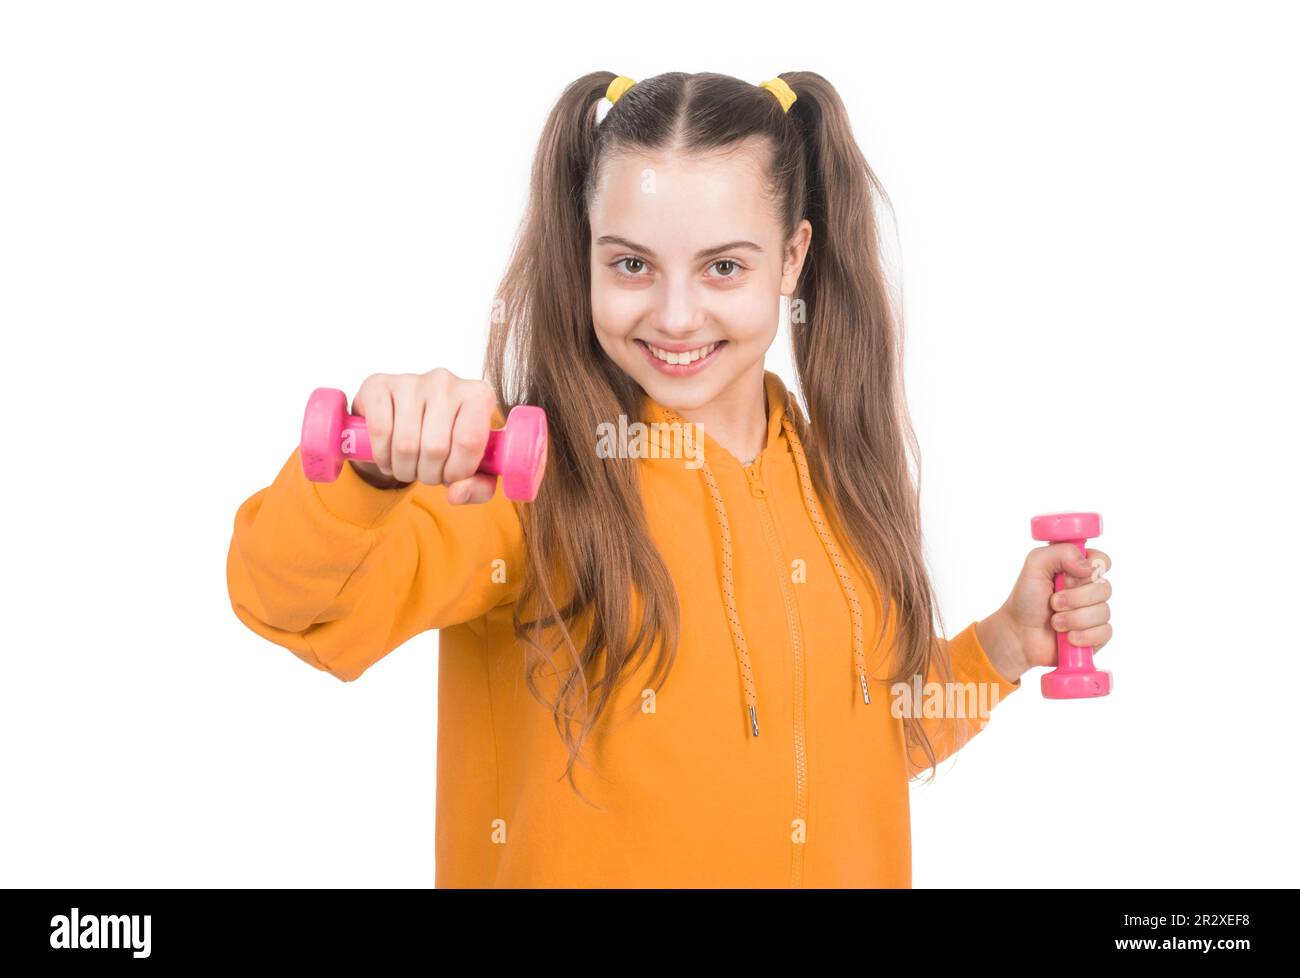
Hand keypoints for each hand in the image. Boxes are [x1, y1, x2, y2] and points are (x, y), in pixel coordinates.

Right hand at [347, 368, 501, 503]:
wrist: (404, 421)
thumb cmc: (445, 443)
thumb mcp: (471, 468)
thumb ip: (478, 487)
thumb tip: (457, 493)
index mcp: (478, 395)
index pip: (470, 441)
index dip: (457, 470)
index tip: (451, 475)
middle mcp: (446, 381)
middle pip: (436, 447)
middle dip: (430, 474)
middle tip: (427, 473)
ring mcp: (411, 380)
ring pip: (406, 444)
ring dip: (405, 469)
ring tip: (408, 467)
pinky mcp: (378, 384)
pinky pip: (380, 431)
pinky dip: (382, 455)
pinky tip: (388, 457)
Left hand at [988, 543, 1113, 675]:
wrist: (1019, 635)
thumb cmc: (1026, 599)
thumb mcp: (1035, 565)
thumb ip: (1060, 552)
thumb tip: (1088, 567)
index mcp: (1077, 568)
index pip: (1102, 561)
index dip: (1088, 570)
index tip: (1067, 577)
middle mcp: (1088, 589)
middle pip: (1105, 588)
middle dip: (1074, 598)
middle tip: (1053, 602)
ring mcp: (1094, 612)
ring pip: (1103, 612)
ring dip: (1074, 619)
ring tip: (1054, 622)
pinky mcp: (1096, 635)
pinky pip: (1105, 632)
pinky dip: (1083, 636)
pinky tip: (1068, 637)